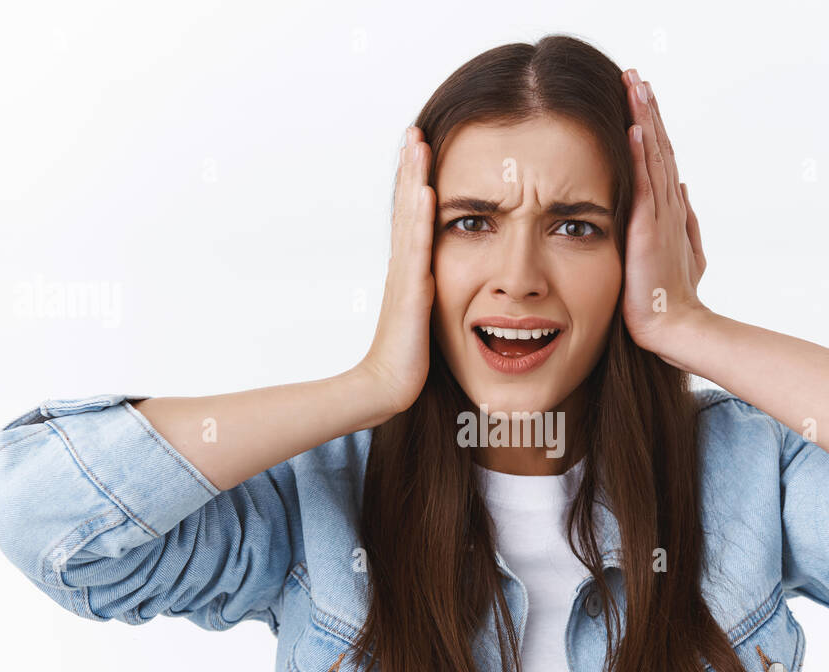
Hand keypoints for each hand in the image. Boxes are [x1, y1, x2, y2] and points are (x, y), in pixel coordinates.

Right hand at [359, 126, 435, 414]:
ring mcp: (405, 273)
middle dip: (411, 166)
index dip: (415, 181)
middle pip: (407, 204)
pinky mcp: (412, 289)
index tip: (421, 148)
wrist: (388, 384)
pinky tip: (426, 191)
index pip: (413, 215)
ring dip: (414, 178)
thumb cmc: (408, 358)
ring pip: (410, 216)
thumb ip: (430, 294)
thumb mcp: (425, 316)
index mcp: (410, 268)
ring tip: (418, 142)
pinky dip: (421, 217)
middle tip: (415, 130)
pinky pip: (418, 247)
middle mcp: (404, 264)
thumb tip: (440, 283)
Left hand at [620, 70, 708, 364]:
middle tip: (636, 76)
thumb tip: (683, 188)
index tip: (642, 97)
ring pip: (654, 158)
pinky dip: (641, 156)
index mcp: (670, 211)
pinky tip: (635, 129)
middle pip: (659, 148)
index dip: (653, 127)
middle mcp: (669, 207)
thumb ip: (683, 221)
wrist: (675, 326)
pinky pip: (645, 186)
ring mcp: (661, 216)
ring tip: (636, 86)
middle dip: (648, 111)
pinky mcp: (649, 230)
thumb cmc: (672, 297)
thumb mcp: (680, 254)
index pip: (660, 160)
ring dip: (644, 120)